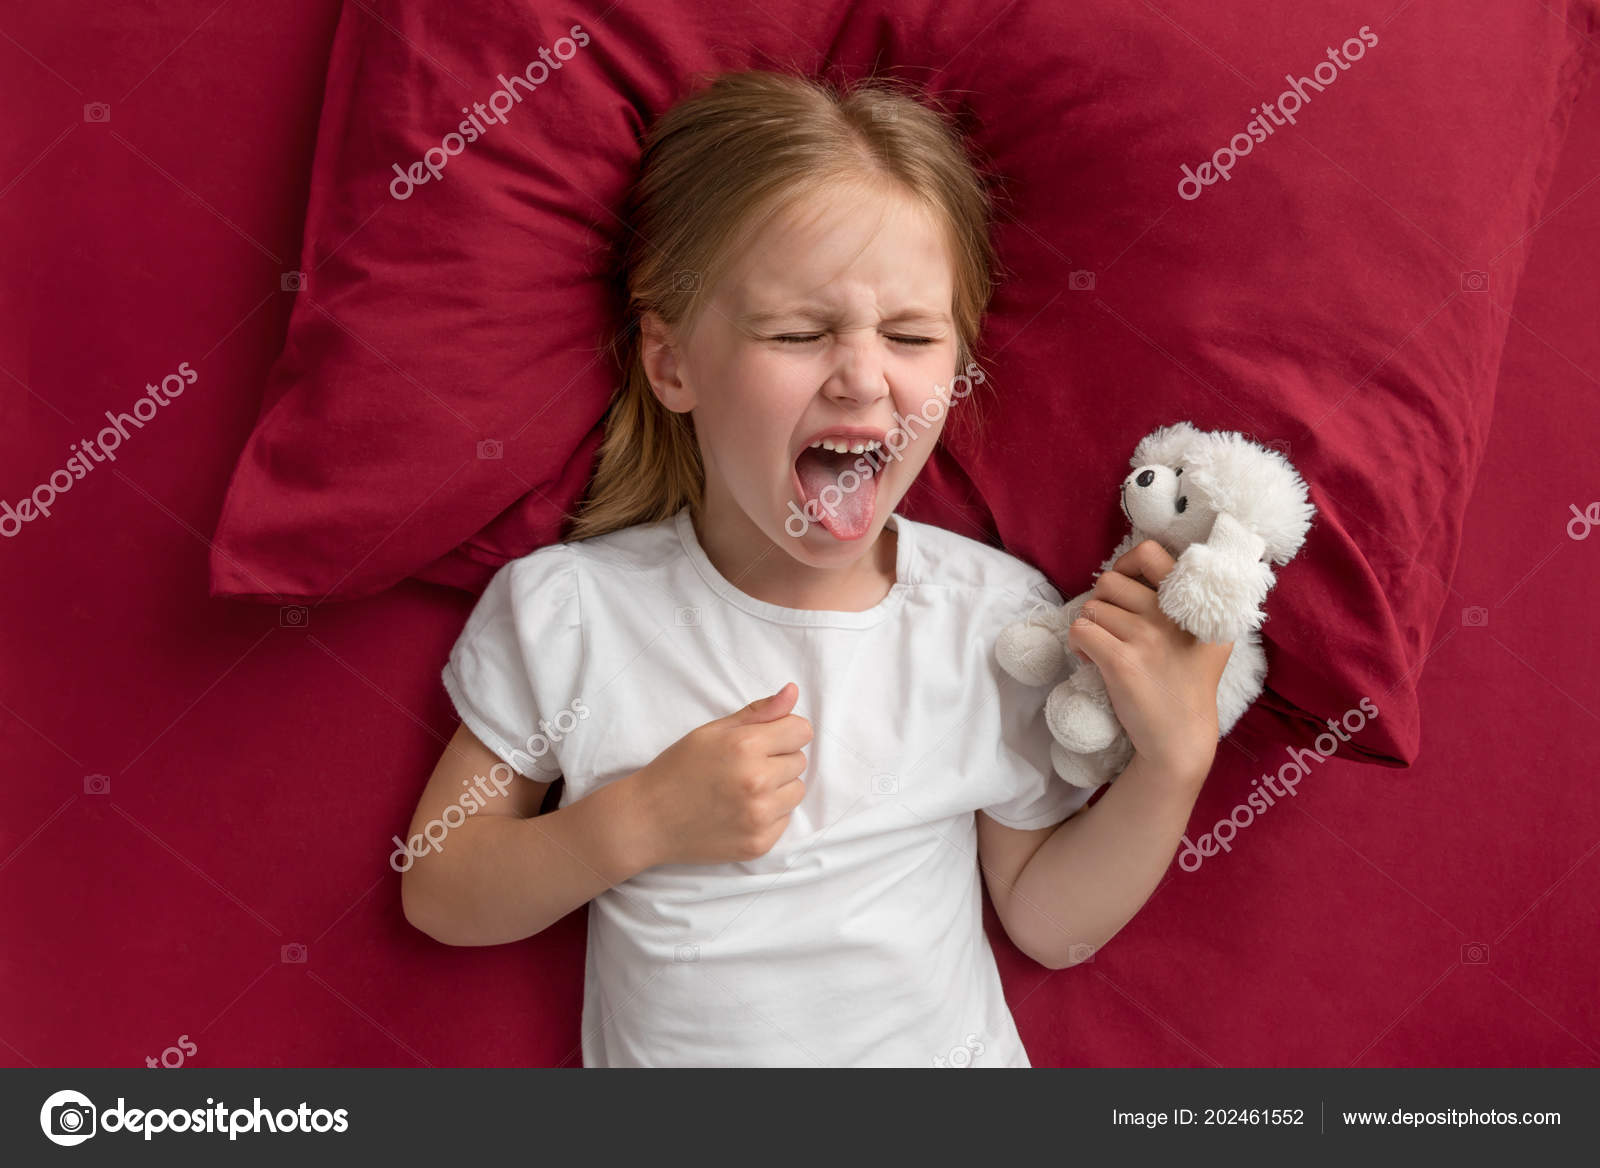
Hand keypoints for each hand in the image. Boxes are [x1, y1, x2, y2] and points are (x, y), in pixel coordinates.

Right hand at [628, 683, 811, 866]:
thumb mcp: (713, 731)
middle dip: (777, 760)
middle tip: (742, 767)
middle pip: (799, 761)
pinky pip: (785, 819)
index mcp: (746, 746)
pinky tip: (739, 811)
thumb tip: (792, 691)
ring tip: (743, 789)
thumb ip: (758, 712)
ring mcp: (759, 816)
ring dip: (778, 788)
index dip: (783, 732)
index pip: (802, 730)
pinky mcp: (759, 843)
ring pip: (797, 791)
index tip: (764, 740)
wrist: (648, 819)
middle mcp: (757, 781)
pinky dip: (769, 815)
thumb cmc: (678, 769)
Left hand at [1064, 541, 1231, 786]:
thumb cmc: (1188, 685)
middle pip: (1108, 581)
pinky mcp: (1121, 661)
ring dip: (1091, 627)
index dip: (1126, 564)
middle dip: (1101, 603)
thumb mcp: (1210, 638)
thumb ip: (1191, 603)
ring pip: (1091, 607)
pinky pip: (1080, 631)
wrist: (1180, 737)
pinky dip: (1078, 645)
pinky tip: (1093, 660)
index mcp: (1194, 603)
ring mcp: (1146, 637)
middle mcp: (1172, 615)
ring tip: (1105, 649)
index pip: (1149, 553)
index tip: (1125, 587)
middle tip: (1111, 627)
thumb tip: (1145, 567)